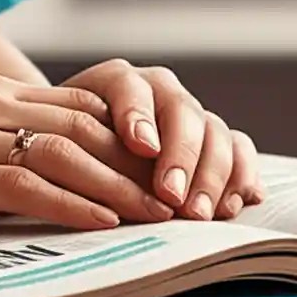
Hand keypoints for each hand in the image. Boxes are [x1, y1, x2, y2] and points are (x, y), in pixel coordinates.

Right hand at [0, 75, 174, 243]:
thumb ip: (1, 139)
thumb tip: (57, 166)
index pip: (81, 107)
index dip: (129, 137)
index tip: (165, 169)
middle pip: (85, 128)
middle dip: (138, 163)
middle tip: (177, 194)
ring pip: (64, 155)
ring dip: (118, 187)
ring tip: (156, 214)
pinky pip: (25, 187)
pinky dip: (71, 205)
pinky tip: (102, 224)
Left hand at [61, 60, 263, 221]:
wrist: (78, 152)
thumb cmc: (62, 151)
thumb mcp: (53, 145)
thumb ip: (63, 149)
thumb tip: (70, 178)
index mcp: (116, 82)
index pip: (129, 87)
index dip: (137, 114)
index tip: (141, 147)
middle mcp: (160, 92)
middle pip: (182, 112)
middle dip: (181, 157)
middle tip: (173, 197)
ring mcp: (191, 116)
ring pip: (215, 132)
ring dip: (213, 174)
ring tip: (201, 214)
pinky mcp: (214, 142)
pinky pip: (240, 149)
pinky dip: (243, 173)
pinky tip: (243, 200)